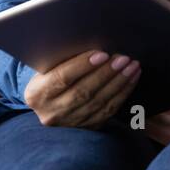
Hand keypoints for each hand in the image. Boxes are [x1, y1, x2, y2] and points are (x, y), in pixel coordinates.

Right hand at [25, 50, 140, 127]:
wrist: (48, 105)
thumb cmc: (49, 76)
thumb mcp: (46, 69)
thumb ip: (63, 60)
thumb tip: (93, 42)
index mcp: (37, 94)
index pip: (61, 78)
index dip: (82, 66)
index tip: (102, 54)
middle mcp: (52, 112)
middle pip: (83, 91)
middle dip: (106, 73)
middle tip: (123, 58)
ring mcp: (70, 122)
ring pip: (99, 101)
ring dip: (119, 82)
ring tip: (132, 65)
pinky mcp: (87, 127)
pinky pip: (109, 109)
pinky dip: (123, 92)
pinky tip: (132, 77)